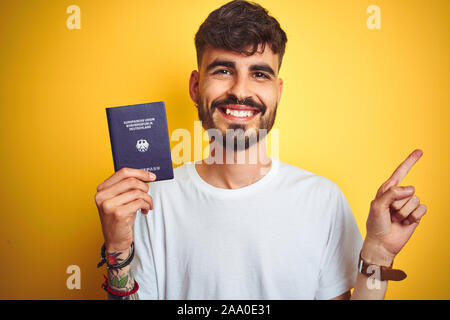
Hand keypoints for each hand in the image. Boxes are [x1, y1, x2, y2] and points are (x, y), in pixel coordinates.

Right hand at [95, 168, 155, 252]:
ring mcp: (109, 205)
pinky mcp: (118, 214)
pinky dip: (146, 205)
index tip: (150, 176)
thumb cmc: (120, 218)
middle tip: (148, 194)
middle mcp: (102, 196)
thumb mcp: (120, 200)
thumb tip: (144, 175)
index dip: (139, 172)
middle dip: (144, 187)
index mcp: (102, 189)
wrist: (115, 240)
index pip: (123, 172)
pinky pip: (139, 202)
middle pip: (131, 181)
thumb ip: (127, 187)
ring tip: (147, 204)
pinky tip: (144, 210)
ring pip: (137, 192)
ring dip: (147, 198)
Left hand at [364, 149, 426, 264]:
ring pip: (414, 200)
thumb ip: (391, 193)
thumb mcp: (377, 206)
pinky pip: (421, 209)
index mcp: (387, 189)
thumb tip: (411, 189)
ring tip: (395, 219)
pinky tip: (404, 223)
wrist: (382, 243)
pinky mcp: (416, 215)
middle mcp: (398, 195)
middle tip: (389, 214)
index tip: (420, 151)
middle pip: (408, 190)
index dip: (410, 161)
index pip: (400, 172)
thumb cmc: (376, 224)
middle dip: (398, 204)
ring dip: (404, 212)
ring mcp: (407, 205)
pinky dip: (412, 217)